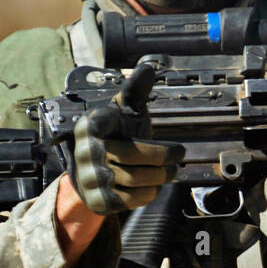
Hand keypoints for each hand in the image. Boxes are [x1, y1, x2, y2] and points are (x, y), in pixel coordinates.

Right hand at [71, 63, 184, 215]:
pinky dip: (150, 192)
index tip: (100, 123)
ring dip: (161, 176)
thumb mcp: (122, 112)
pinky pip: (132, 198)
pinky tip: (155, 184)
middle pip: (132, 155)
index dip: (99, 123)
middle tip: (179, 156)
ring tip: (172, 171)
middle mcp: (86, 152)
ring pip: (135, 179)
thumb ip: (135, 91)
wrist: (91, 173)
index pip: (96, 123)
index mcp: (91, 125)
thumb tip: (149, 67)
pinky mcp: (99, 200)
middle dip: (163, 157)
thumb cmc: (114, 135)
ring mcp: (91, 178)